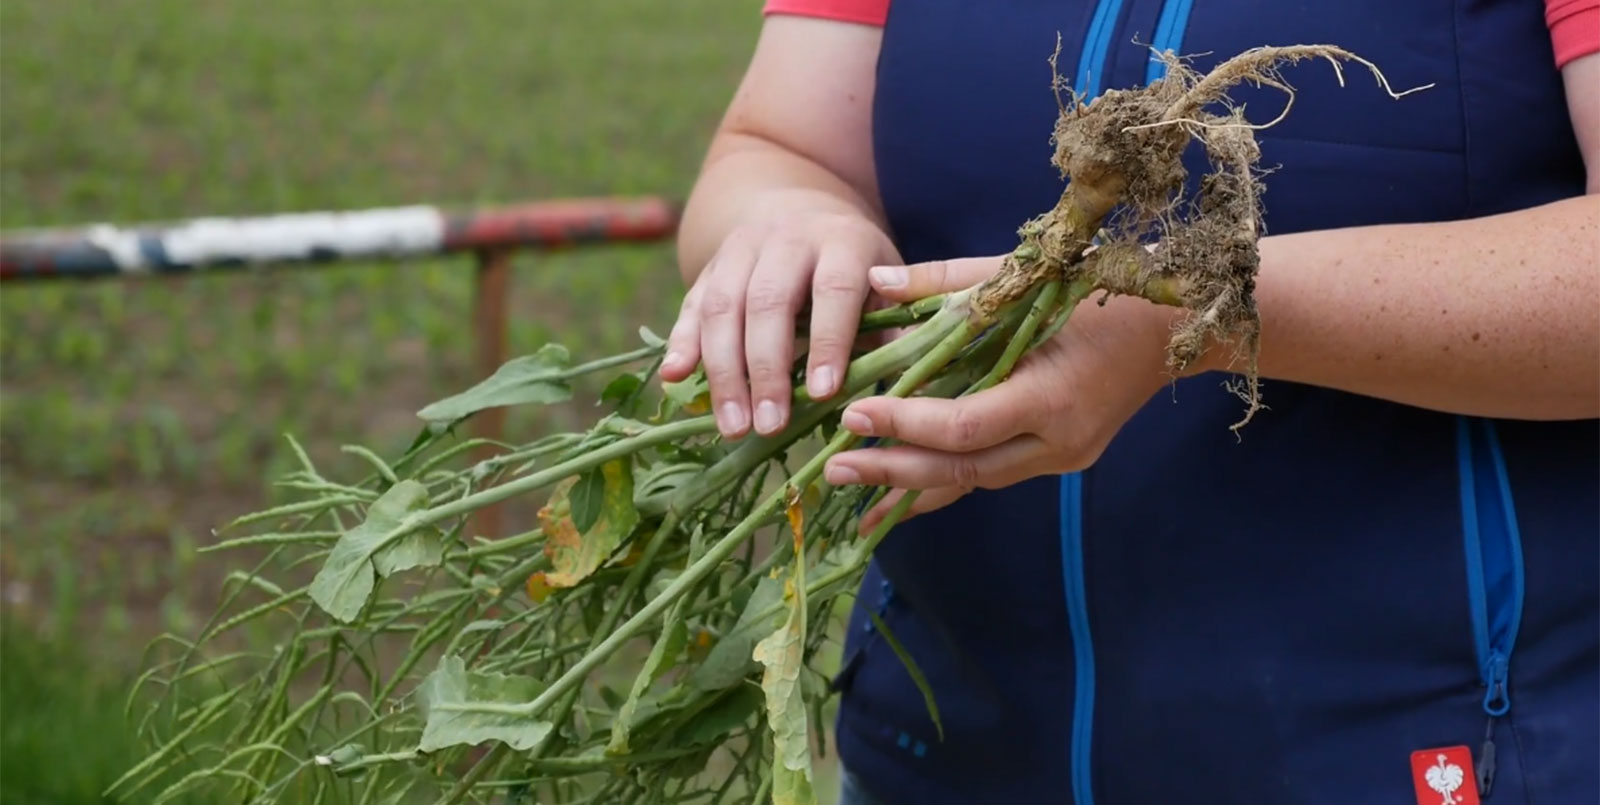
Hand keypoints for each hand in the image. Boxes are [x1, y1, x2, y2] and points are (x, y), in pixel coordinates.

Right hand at [659, 211, 899, 438]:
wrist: (799, 209)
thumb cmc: (857, 266)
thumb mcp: (886, 281)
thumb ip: (894, 325)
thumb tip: (908, 378)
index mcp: (842, 240)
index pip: (834, 289)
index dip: (828, 341)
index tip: (825, 393)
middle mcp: (788, 238)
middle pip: (769, 301)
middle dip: (766, 368)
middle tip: (769, 425)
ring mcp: (741, 249)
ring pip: (723, 306)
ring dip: (724, 370)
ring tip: (733, 426)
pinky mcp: (709, 266)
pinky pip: (692, 305)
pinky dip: (680, 342)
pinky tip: (675, 378)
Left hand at [823, 255, 1183, 532]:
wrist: (1173, 325)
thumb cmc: (1094, 287)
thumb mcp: (1021, 275)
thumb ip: (944, 283)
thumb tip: (872, 284)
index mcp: (1051, 395)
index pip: (963, 425)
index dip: (904, 423)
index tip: (852, 415)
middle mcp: (1058, 440)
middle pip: (962, 468)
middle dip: (893, 470)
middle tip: (833, 466)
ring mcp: (1062, 457)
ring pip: (974, 480)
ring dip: (912, 484)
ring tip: (852, 488)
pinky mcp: (1060, 458)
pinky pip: (991, 473)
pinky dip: (945, 480)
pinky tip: (901, 497)